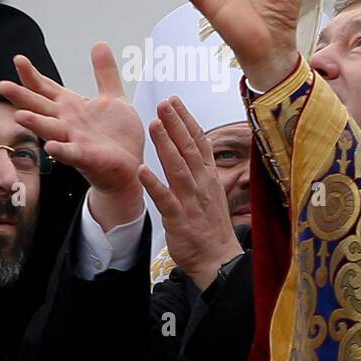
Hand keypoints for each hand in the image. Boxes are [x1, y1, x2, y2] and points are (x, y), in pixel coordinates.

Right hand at [0, 44, 144, 230]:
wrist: (131, 166)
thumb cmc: (118, 135)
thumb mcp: (114, 98)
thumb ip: (105, 73)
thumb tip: (99, 44)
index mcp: (72, 107)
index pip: (47, 89)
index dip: (33, 76)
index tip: (19, 59)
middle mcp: (67, 123)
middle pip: (40, 107)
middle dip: (22, 97)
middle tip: (2, 85)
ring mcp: (74, 140)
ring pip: (50, 130)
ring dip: (35, 123)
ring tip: (20, 115)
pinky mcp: (87, 157)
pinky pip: (71, 154)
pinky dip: (61, 151)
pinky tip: (51, 147)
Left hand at [138, 97, 243, 290]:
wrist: (218, 259)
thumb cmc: (212, 228)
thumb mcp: (212, 194)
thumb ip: (201, 173)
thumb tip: (193, 154)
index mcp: (209, 177)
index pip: (200, 142)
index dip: (187, 120)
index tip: (175, 101)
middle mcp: (202, 184)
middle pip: (189, 148)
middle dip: (176, 124)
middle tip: (164, 102)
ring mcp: (191, 200)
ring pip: (178, 168)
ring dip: (166, 145)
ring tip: (154, 124)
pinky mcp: (179, 218)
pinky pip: (165, 199)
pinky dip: (154, 184)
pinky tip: (142, 170)